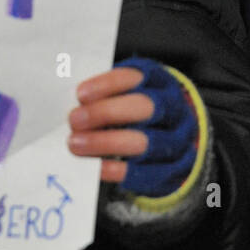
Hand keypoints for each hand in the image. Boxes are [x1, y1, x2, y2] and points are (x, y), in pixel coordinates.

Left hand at [68, 58, 197, 193]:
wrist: (175, 141)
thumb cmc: (139, 110)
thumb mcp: (128, 92)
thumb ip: (105, 94)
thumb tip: (73, 102)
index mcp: (159, 82)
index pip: (135, 77)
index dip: (107, 85)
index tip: (80, 94)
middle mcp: (172, 109)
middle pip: (144, 107)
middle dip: (105, 112)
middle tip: (74, 120)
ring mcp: (175, 141)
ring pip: (143, 142)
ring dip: (105, 143)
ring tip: (76, 144)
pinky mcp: (170, 169)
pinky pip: (144, 172)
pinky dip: (116, 169)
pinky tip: (95, 165)